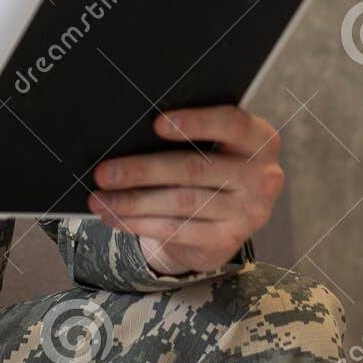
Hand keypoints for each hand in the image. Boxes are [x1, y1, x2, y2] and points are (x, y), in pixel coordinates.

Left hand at [88, 105, 283, 276]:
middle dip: (142, 170)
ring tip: (99, 199)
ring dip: (133, 202)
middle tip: (103, 173)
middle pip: (194, 168)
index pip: (232, 123)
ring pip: (181, 202)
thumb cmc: (207, 164)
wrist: (224, 219)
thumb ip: (187, 135)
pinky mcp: (228, 241)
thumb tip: (131, 131)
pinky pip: (176, 229)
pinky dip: (139, 223)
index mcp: (259, 139)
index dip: (196, 122)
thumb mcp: (211, 145)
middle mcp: (262, 176)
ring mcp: (248, 212)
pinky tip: (114, 217)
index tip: (156, 123)